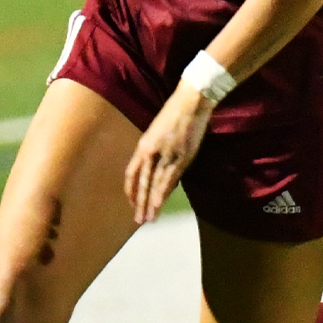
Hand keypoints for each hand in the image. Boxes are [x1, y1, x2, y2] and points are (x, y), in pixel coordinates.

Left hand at [124, 84, 215, 223]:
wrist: (191, 102)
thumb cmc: (175, 114)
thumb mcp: (158, 132)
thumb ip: (154, 149)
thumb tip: (156, 167)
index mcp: (143, 145)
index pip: (132, 173)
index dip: (131, 190)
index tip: (132, 203)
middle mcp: (151, 152)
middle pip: (142, 183)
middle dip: (140, 203)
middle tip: (138, 220)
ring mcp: (166, 155)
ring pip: (155, 184)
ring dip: (152, 203)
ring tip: (149, 219)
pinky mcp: (181, 156)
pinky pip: (170, 179)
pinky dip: (163, 193)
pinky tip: (159, 204)